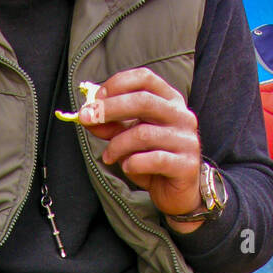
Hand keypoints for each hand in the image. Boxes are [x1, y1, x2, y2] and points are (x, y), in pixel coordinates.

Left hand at [79, 69, 204, 231]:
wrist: (178, 194)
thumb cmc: (153, 161)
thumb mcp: (129, 140)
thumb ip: (112, 126)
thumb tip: (86, 115)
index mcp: (170, 101)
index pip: (145, 78)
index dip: (118, 84)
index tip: (96, 98)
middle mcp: (182, 116)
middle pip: (143, 101)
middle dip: (110, 109)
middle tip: (87, 119)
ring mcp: (186, 140)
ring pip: (143, 134)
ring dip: (117, 145)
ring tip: (108, 156)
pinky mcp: (185, 165)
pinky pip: (154, 159)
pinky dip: (134, 163)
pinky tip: (127, 168)